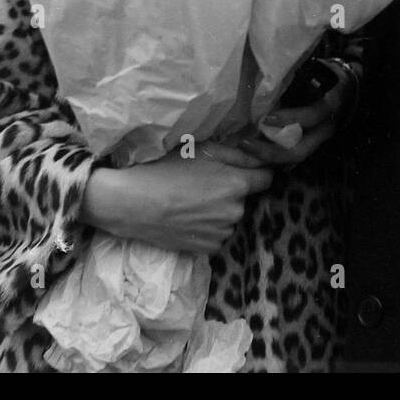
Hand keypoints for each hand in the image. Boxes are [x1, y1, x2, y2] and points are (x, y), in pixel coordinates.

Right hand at [81, 152, 272, 254]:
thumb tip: (263, 158)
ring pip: (230, 217)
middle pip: (244, 198)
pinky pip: (217, 235)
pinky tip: (187, 218)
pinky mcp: (208, 249)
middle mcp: (235, 211)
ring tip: (191, 201)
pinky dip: (208, 228)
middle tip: (203, 183)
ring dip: (219, 211)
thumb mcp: (202, 150)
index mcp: (236, 184)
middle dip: (231, 191)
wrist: (133, 203)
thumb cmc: (165, 169)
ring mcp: (222, 233)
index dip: (256, 172)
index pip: (266, 178)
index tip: (242, 170)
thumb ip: (238, 155)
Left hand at [230, 68, 352, 166]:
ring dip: (265, 159)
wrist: (348, 90)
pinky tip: (249, 155)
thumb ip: (298, 75)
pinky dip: (269, 159)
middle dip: (270, 152)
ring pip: (292, 159)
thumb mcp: (319, 71)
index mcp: (328, 107)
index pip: (312, 117)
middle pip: (299, 151)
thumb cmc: (328, 76)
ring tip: (242, 151)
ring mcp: (317, 142)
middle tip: (244, 144)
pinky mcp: (309, 146)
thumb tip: (266, 66)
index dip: (290, 118)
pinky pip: (288, 157)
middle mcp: (324, 130)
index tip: (266, 118)